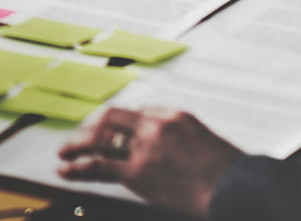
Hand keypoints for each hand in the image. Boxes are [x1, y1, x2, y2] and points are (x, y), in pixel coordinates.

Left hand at [58, 107, 240, 218]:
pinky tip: (66, 170)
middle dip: (90, 129)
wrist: (237, 186)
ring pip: (100, 139)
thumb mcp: (205, 143)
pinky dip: (78, 167)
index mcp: (173, 115)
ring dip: (77, 145)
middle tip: (77, 138)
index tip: (103, 131)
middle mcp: (155, 125)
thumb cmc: (229, 172)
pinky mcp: (138, 171)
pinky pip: (99, 166)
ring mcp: (145, 147)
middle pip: (111, 119)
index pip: (133, 114)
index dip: (114, 124)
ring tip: (63, 153)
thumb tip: (165, 150)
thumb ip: (180, 140)